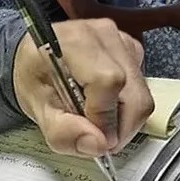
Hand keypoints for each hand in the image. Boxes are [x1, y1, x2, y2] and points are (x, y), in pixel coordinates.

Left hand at [13, 18, 154, 156]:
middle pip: (133, 94)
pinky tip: (105, 103)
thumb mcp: (37, 108)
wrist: (39, 57)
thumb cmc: (37, 75)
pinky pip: (143, 90)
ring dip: (123, 119)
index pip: (108, 82)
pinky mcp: (134, 52)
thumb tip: (98, 144)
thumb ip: (63, 131)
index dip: (104, 117)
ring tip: (97, 118)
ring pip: (142, 96)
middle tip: (98, 137)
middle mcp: (105, 36)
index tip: (93, 136)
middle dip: (119, 127)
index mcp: (75, 42)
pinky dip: (127, 107)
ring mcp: (123, 42)